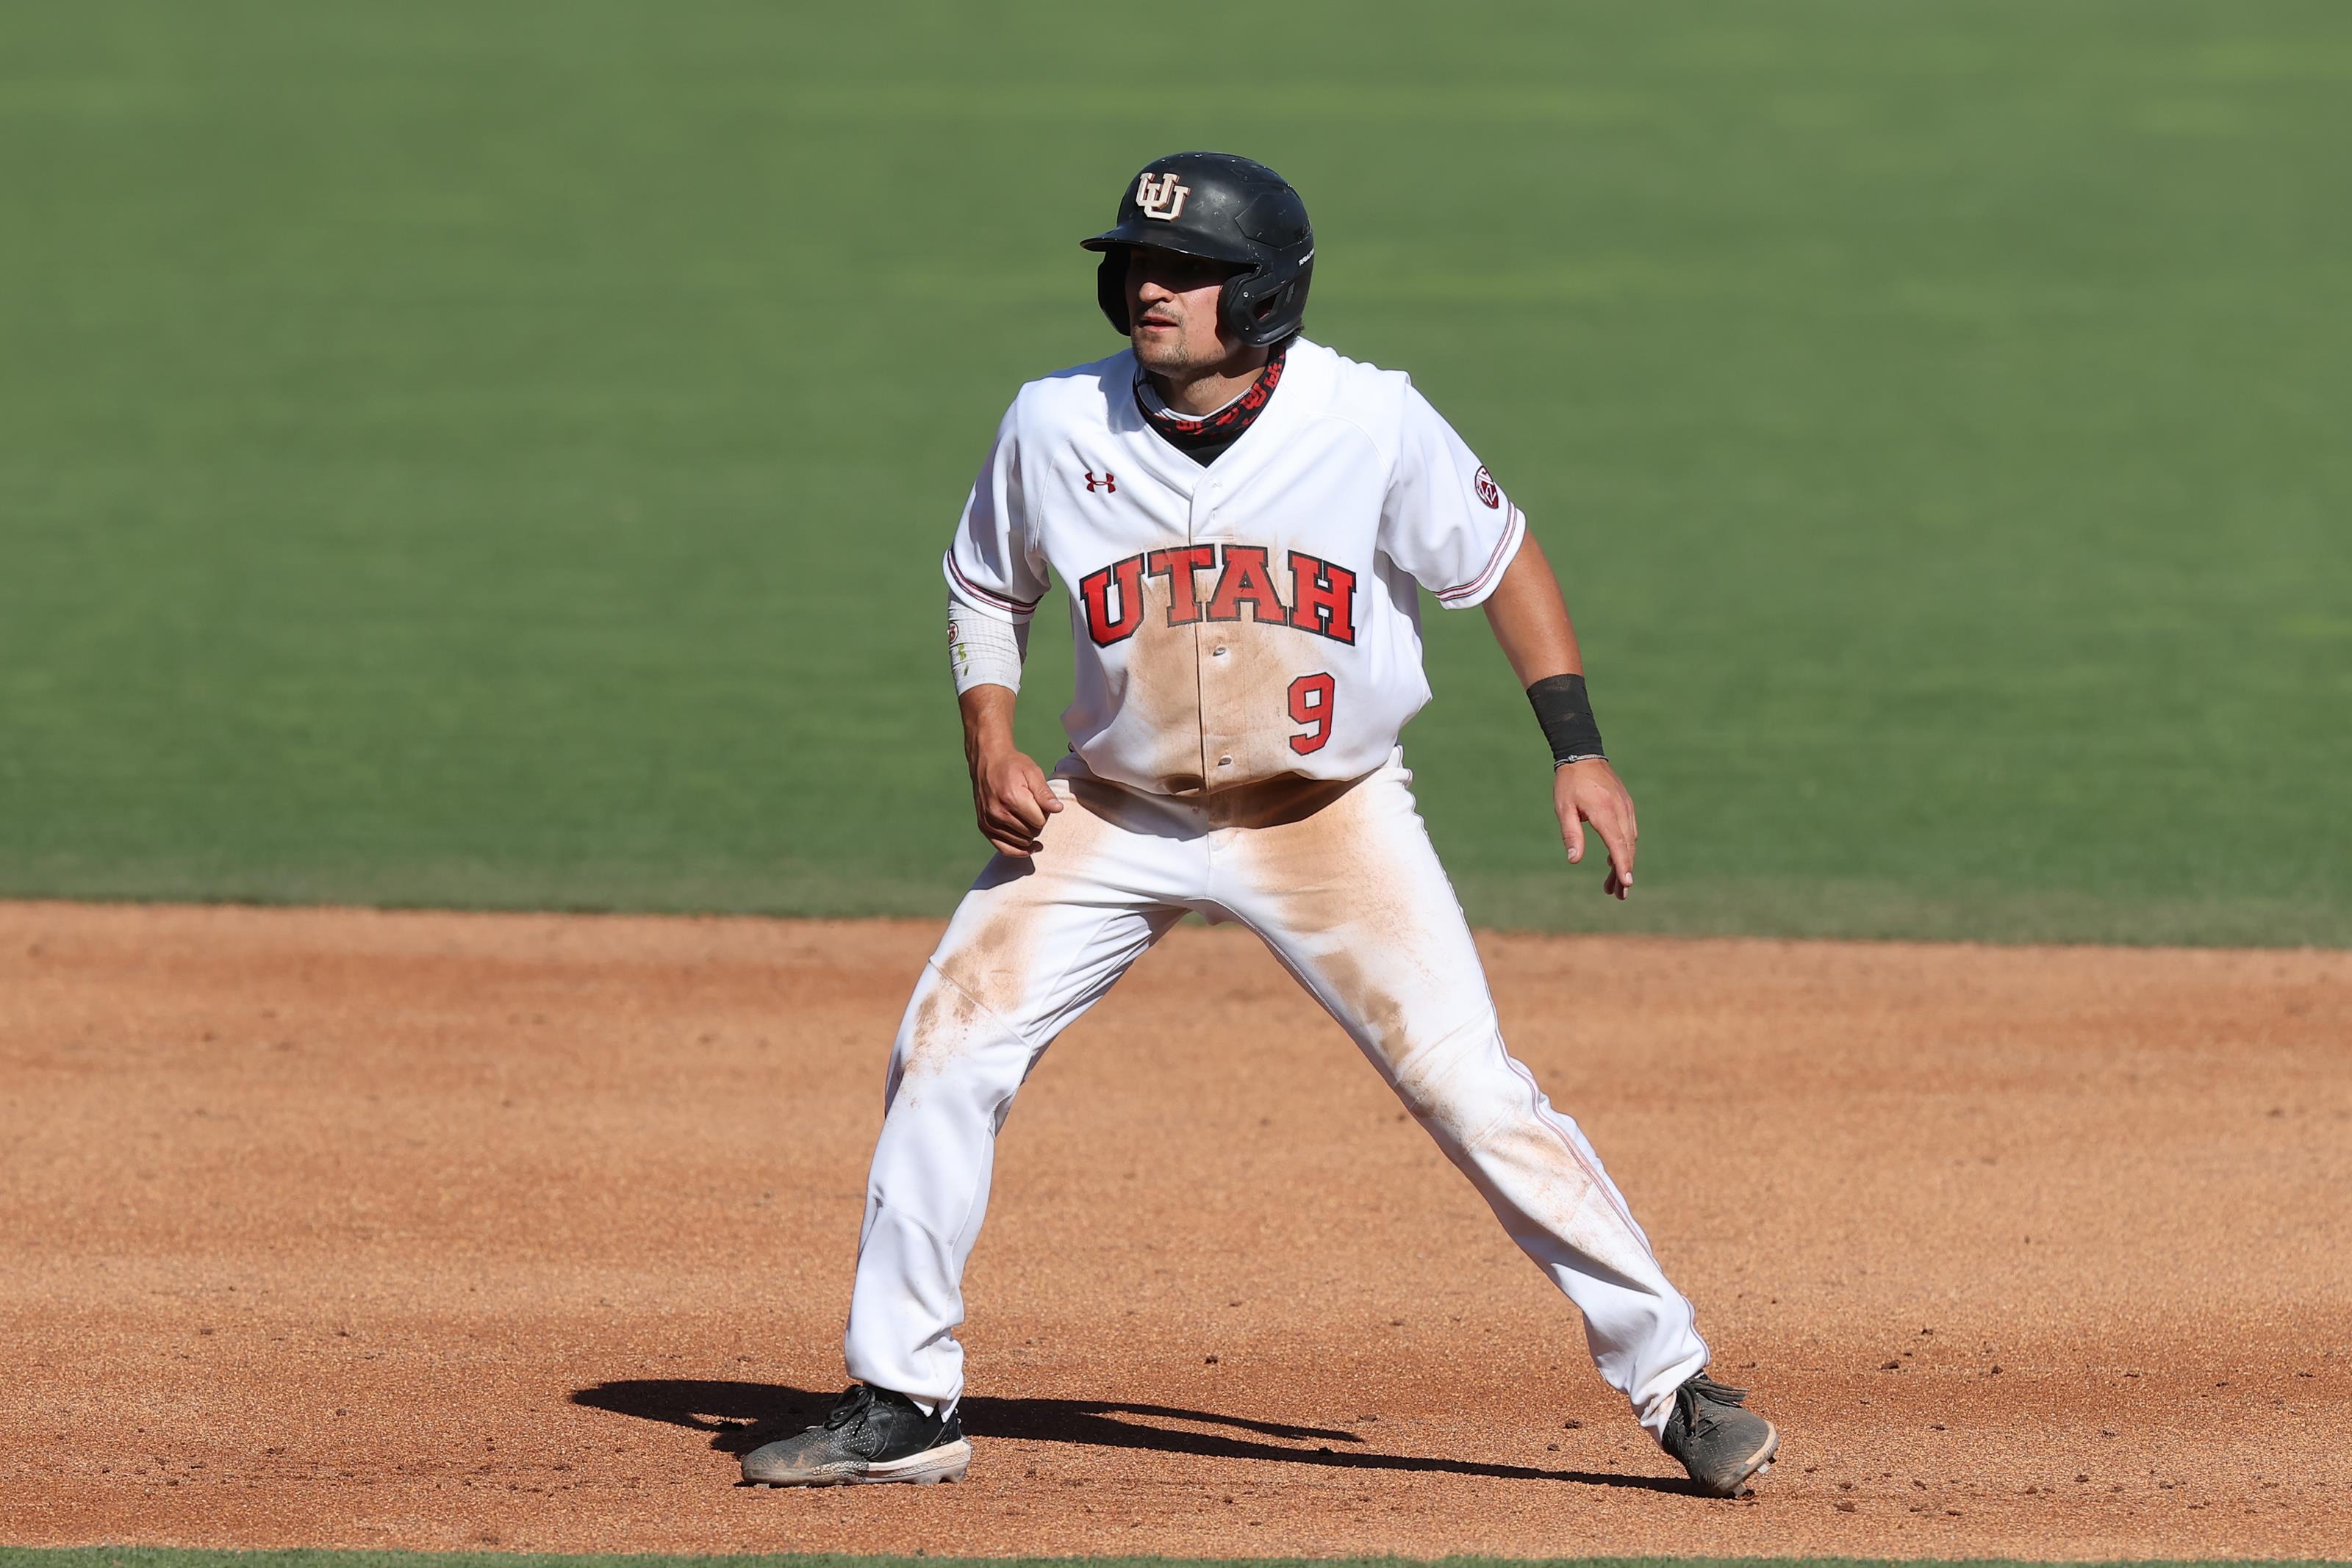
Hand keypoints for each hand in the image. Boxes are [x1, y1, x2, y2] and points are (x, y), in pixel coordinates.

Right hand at [971, 743, 1062, 856]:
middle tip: (1032, 807)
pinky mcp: (984, 826)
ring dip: (1028, 833)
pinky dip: (1018, 850)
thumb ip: (1045, 794)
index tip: (1040, 802)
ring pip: (1021, 841)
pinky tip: (1029, 847)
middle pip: (1031, 832)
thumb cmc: (1012, 766)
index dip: (1045, 813)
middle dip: (1037, 822)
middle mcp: (998, 813)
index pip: (1040, 821)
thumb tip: (1057, 809)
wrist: (987, 761)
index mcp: (1012, 798)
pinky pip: (1004, 848)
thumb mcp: (1033, 773)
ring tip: (1025, 816)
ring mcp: (989, 821)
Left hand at [1553, 758, 1636, 898]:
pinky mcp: (1626, 806)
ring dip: (1624, 863)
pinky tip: (1613, 860)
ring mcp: (1626, 808)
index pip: (1617, 844)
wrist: (1583, 755)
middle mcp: (1620, 811)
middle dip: (1623, 873)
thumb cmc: (1569, 784)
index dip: (1622, 866)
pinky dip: (1624, 848)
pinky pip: (1630, 832)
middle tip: (1618, 896)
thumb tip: (1574, 860)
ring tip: (1614, 885)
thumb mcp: (1564, 809)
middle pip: (1627, 848)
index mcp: (1604, 812)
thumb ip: (1571, 834)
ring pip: (1630, 842)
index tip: (1627, 884)